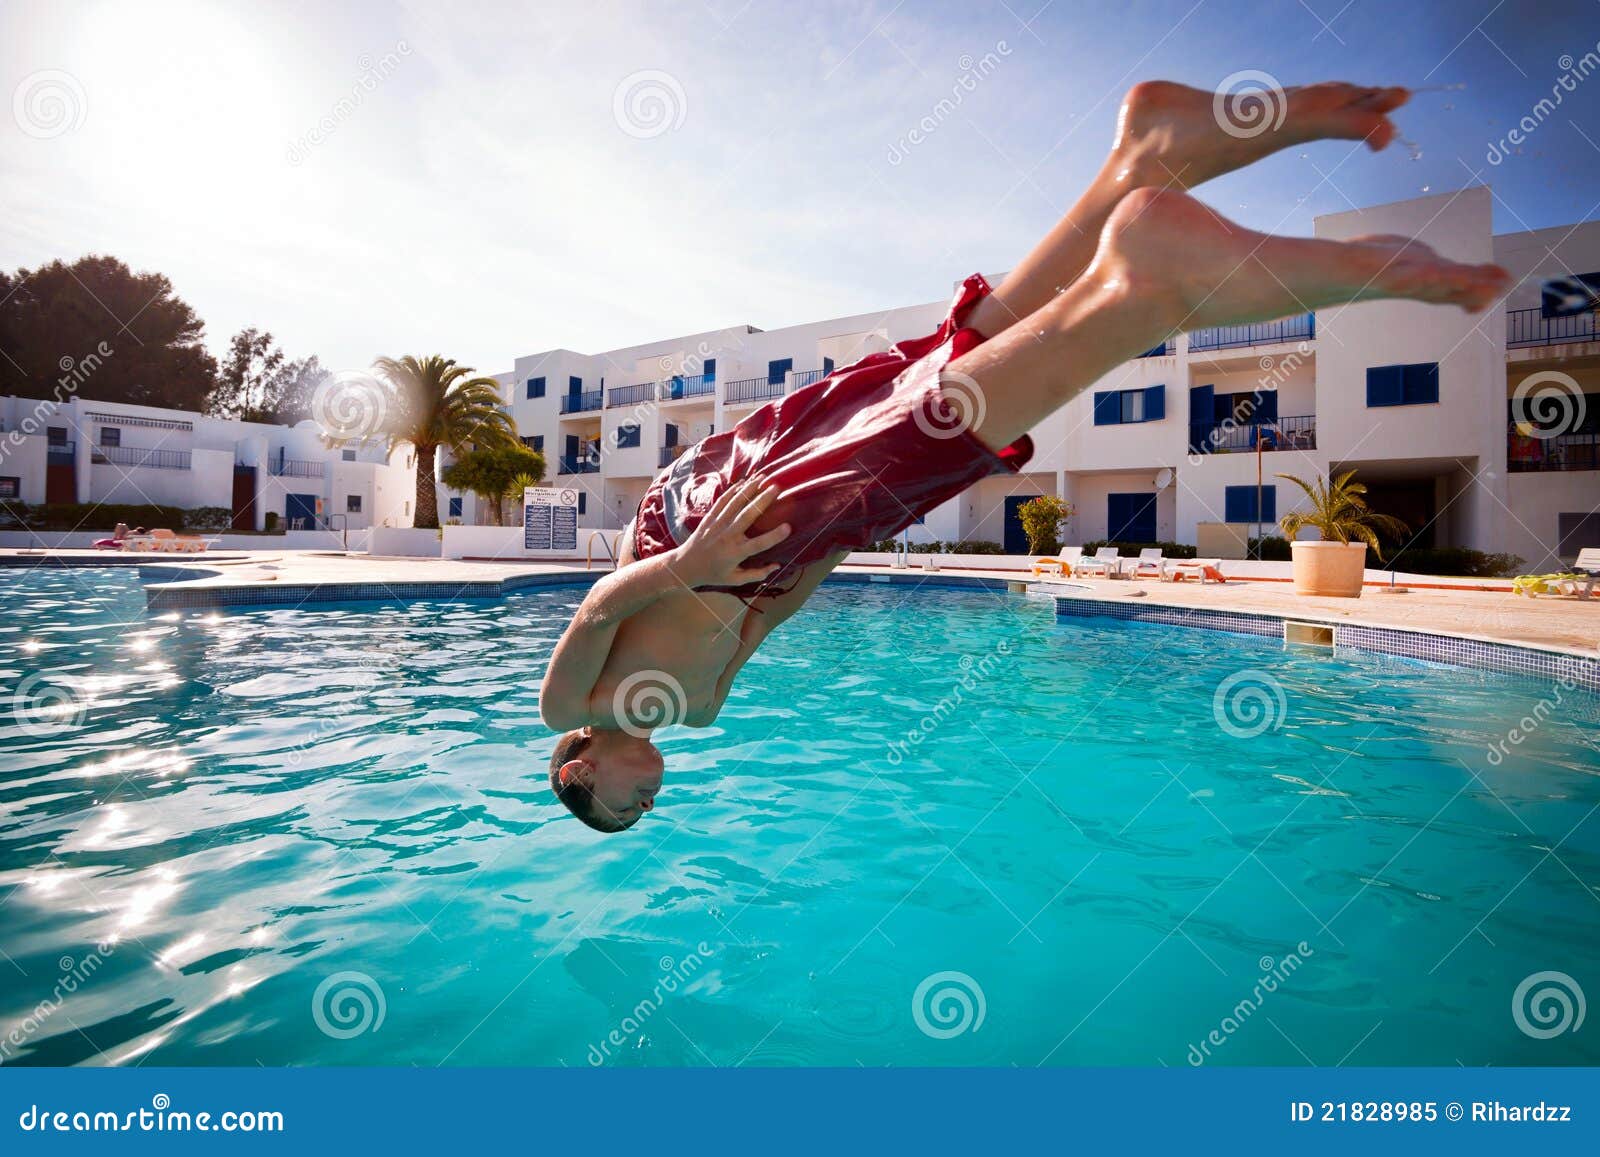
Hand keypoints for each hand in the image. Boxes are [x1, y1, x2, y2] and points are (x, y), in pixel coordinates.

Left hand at [674, 478, 790, 588]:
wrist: (685, 566)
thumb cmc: (713, 574)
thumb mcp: (735, 580)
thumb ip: (757, 574)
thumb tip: (776, 566)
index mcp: (736, 553)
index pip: (758, 544)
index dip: (774, 536)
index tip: (788, 527)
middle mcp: (727, 537)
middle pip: (747, 515)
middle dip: (763, 500)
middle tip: (777, 487)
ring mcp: (717, 525)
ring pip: (735, 503)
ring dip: (749, 489)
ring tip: (763, 478)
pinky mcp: (709, 518)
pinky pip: (722, 501)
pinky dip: (733, 491)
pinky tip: (744, 482)